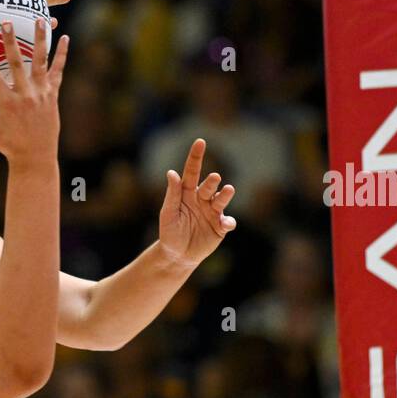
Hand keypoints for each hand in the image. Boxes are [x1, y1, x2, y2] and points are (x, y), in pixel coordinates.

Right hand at [0, 19, 68, 164]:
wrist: (35, 157)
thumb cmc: (8, 145)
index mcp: (6, 103)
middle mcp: (24, 95)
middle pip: (16, 63)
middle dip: (9, 42)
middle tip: (6, 22)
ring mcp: (40, 94)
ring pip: (40, 62)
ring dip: (40, 40)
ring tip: (40, 20)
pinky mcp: (52, 96)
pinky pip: (58, 72)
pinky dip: (62, 55)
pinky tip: (65, 39)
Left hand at [158, 139, 236, 267]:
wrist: (177, 256)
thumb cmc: (169, 232)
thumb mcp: (168, 213)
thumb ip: (172, 194)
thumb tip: (171, 173)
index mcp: (187, 193)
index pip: (192, 172)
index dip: (196, 157)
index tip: (200, 142)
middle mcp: (202, 199)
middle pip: (209, 186)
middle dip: (212, 182)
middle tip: (214, 178)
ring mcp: (213, 212)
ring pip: (221, 200)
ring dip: (225, 194)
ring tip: (227, 190)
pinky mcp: (220, 226)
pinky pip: (228, 221)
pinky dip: (228, 222)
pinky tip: (225, 224)